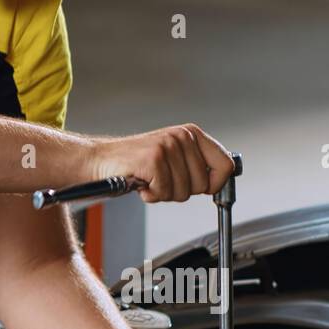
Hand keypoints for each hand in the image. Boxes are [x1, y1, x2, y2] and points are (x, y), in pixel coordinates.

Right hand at [91, 124, 234, 202]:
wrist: (102, 160)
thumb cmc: (138, 164)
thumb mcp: (174, 158)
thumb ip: (197, 166)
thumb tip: (221, 182)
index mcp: (192, 134)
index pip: (225, 164)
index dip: (216, 184)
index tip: (202, 189)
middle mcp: (182, 136)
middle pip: (203, 185)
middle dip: (181, 191)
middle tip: (162, 181)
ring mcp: (168, 146)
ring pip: (183, 192)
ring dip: (163, 193)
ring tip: (150, 180)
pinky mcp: (153, 159)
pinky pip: (164, 192)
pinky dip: (151, 195)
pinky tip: (141, 183)